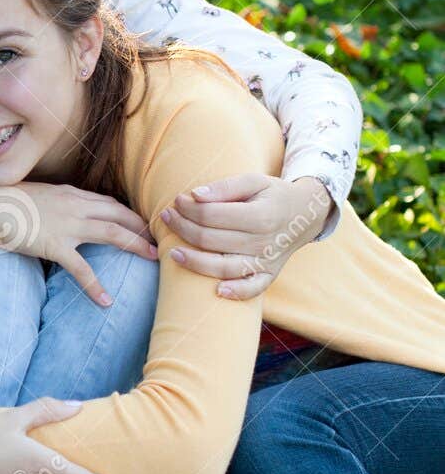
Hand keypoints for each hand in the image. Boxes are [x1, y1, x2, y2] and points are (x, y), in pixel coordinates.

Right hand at [0, 182, 157, 305]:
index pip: (111, 203)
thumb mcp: (39, 197)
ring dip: (136, 245)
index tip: (146, 224)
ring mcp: (67, 225)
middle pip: (120, 215)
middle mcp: (75, 206)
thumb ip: (58, 205)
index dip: (132, 214)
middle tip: (161, 240)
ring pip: (112, 233)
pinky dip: (95, 285)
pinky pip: (81, 268)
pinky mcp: (54, 245)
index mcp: (72, 195)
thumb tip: (66, 214)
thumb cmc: (7, 203)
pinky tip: (106, 301)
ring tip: (153, 258)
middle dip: (143, 227)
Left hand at [162, 174, 331, 299]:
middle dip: (183, 228)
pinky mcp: (269, 274)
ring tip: (172, 253)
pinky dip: (236, 292)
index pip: (212, 215)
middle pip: (211, 240)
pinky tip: (216, 291)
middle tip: (167, 217)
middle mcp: (263, 242)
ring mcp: (267, 261)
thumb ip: (225, 187)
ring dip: (194, 262)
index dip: (189, 208)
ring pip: (224, 267)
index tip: (176, 200)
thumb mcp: (254, 181)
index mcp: (260, 216)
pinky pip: (252, 289)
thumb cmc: (273, 195)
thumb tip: (194, 195)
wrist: (305, 214)